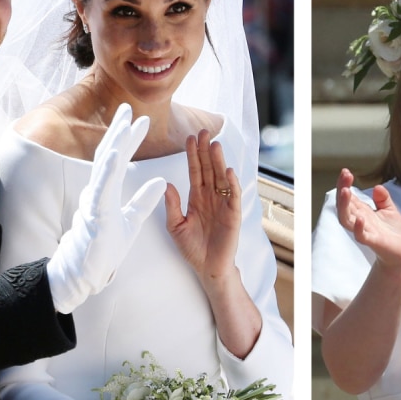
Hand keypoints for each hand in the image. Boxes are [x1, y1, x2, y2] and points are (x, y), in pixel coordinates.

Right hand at [47, 104, 165, 313]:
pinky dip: (109, 169)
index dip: (128, 139)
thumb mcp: (132, 221)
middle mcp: (98, 191)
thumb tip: (162, 181)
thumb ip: (144, 201)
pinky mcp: (95, 214)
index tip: (140, 120)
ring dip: (115, 143)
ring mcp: (94, 201)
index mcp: (107, 191)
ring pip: (104, 167)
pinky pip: (102, 188)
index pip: (119, 160)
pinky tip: (115, 153)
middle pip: (108, 155)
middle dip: (118, 131)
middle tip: (128, 108)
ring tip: (124, 123)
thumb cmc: (105, 248)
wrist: (87, 273)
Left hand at [165, 130, 242, 280]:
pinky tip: (228, 171)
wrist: (207, 268)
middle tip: (204, 131)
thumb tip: (167, 184)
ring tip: (215, 144)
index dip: (192, 155)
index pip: (195, 171)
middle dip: (206, 151)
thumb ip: (172, 206)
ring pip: (221, 177)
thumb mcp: (175, 226)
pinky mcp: (233, 214)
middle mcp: (211, 197)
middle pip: (209, 169)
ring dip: (219, 161)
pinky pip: (233, 195)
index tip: (189, 138)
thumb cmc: (192, 248)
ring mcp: (223, 204)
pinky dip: (232, 183)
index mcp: (196, 197)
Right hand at [335, 169, 400, 272]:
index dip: (345, 184)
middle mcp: (360, 220)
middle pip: (344, 205)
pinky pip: (361, 236)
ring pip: (346, 219)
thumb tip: (377, 187)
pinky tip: (360, 218)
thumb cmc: (393, 233)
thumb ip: (383, 198)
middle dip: (342, 189)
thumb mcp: (390, 210)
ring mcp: (364, 231)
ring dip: (344, 206)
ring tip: (346, 191)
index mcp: (362, 211)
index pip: (349, 196)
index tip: (346, 171)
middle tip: (345, 175)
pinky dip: (358, 228)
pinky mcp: (373, 242)